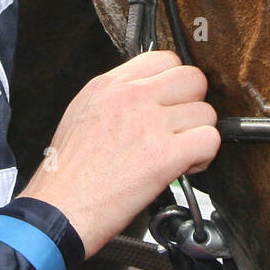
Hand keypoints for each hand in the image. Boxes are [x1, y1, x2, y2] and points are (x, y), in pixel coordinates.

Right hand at [19, 50, 218, 255]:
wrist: (59, 210)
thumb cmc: (67, 174)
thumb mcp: (81, 114)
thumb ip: (116, 97)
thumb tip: (147, 95)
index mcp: (108, 85)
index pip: (164, 59)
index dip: (174, 83)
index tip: (172, 101)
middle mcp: (130, 98)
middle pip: (193, 78)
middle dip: (193, 104)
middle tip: (180, 126)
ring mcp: (150, 123)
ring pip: (206, 113)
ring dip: (198, 135)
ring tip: (180, 152)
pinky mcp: (165, 154)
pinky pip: (210, 141)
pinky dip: (204, 157)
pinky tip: (185, 167)